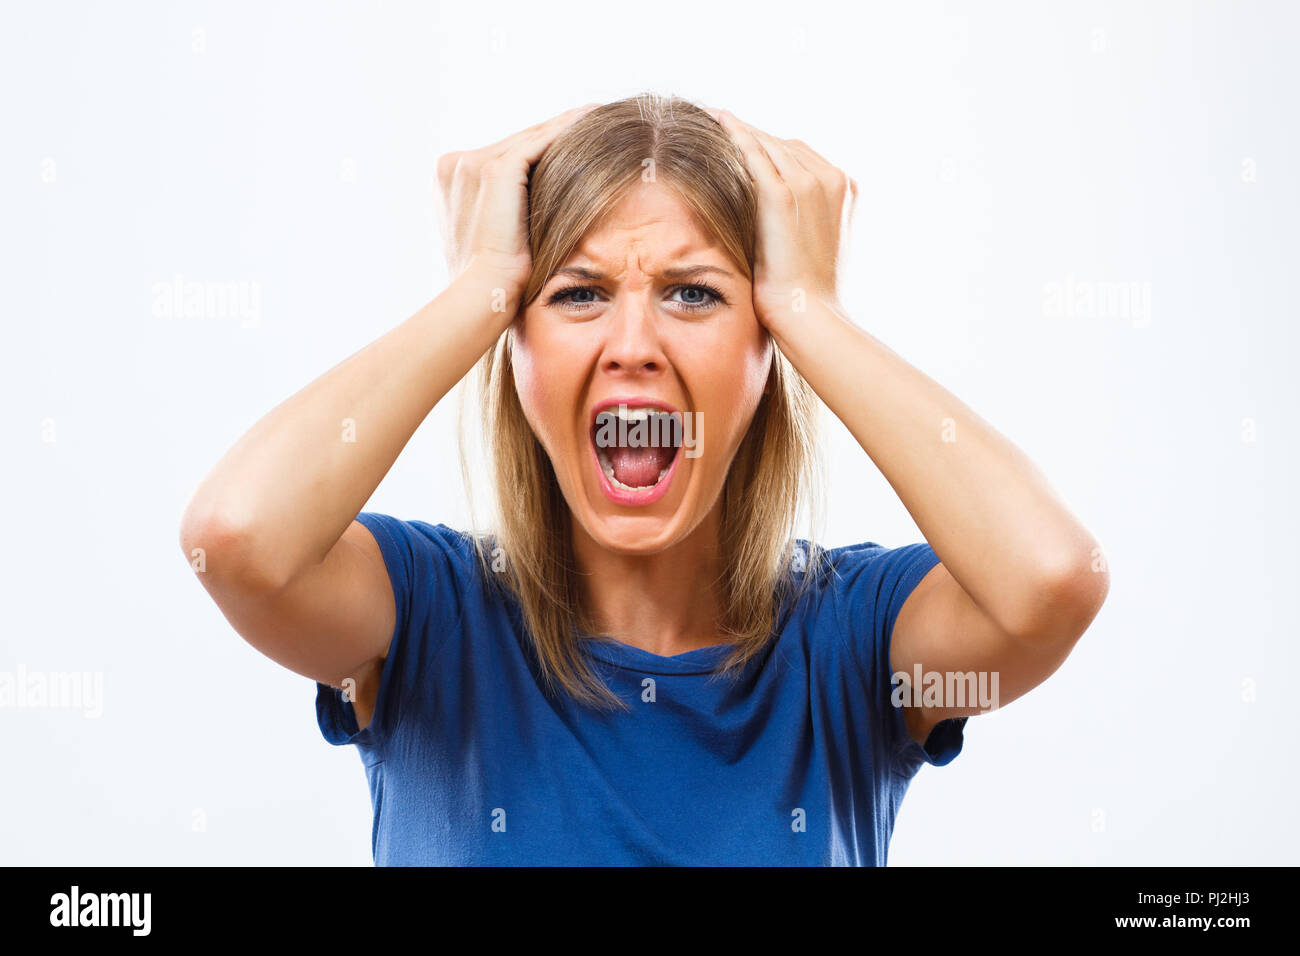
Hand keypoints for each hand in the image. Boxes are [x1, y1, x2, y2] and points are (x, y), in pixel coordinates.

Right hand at [434, 104, 598, 296]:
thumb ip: (507, 209)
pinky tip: (596, 124)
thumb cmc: (494, 280)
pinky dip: (569, 131)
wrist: (483, 294)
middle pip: (519, 142)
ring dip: (569, 125)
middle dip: (558, 132)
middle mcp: (455, 165)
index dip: (542, 147)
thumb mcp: (497, 236)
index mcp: (450, 178)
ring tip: (601, 116)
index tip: (576, 140)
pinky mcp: (494, 168)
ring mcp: (471, 164)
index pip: (505, 154)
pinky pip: (540, 141)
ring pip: (531, 137)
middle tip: (596, 117)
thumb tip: (541, 201)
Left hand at [704, 108, 857, 330]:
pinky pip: (753, 153)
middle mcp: (831, 178)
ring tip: (709, 119)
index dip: (768, 147)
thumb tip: (776, 212)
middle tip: (717, 122)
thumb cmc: (808, 292)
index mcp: (844, 187)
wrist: (810, 313)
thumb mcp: (814, 244)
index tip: (740, 142)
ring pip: (767, 144)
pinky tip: (715, 124)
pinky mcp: (782, 195)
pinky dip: (734, 135)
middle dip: (751, 135)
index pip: (799, 155)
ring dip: (737, 130)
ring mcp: (809, 183)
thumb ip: (802, 217)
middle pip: (782, 144)